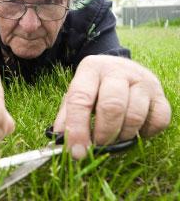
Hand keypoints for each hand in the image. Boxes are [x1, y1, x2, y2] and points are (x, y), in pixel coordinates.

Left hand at [54, 55, 170, 158]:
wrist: (119, 68)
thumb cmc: (94, 86)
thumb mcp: (76, 93)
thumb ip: (66, 115)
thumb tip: (59, 140)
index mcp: (91, 68)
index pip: (81, 99)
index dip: (77, 128)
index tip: (76, 152)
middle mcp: (117, 70)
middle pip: (112, 106)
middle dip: (103, 134)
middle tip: (98, 146)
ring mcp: (142, 80)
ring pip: (135, 115)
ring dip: (123, 135)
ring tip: (114, 139)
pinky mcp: (159, 93)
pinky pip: (158, 120)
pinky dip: (146, 133)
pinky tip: (134, 132)